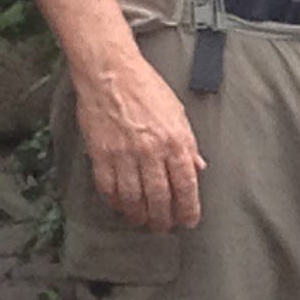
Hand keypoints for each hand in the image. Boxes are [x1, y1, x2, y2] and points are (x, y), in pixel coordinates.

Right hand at [80, 53, 203, 230]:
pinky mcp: (101, 154)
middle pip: (160, 198)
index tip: (188, 221)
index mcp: (174, 140)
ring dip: (139, 215)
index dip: (188, 208)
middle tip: (163, 227)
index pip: (186, 184)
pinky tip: (121, 206)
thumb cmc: (146, 88)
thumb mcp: (177, 112)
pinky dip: (115, 202)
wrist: (110, 72)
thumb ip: (188, 143)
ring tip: (142, 220)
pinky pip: (109, 188)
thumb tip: (199, 167)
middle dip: (163, 218)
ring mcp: (124, 154)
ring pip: (133, 198)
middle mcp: (151, 151)